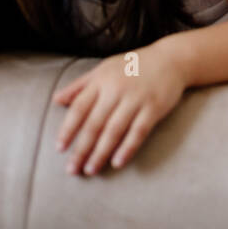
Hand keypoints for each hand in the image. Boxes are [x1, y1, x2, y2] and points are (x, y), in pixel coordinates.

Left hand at [52, 45, 186, 175]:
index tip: (59, 148)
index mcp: (101, 80)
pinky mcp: (154, 107)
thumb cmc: (133, 65)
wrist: (171, 58)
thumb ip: (80, 85)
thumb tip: (56, 99)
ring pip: (114, 130)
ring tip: (91, 170)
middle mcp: (116, 89)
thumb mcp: (104, 69)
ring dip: (101, 153)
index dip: (68, 129)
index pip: (79, 108)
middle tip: (72, 169)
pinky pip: (138, 131)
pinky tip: (118, 162)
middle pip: (94, 123)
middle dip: (81, 149)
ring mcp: (136, 99)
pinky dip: (128, 148)